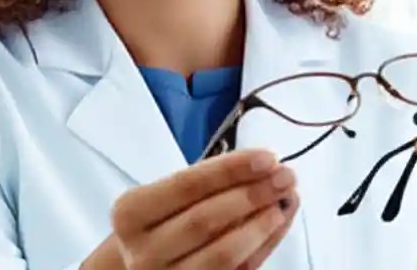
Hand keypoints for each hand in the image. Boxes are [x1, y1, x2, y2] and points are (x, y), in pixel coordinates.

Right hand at [83, 149, 299, 269]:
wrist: (145, 263)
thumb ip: (213, 181)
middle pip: (205, 220)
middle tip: (286, 176)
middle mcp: (142, 252)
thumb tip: (268, 168)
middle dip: (252, 195)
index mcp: (130, 214)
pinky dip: (263, 246)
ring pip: (222, 255)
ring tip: (284, 201)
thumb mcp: (171, 196)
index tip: (267, 157)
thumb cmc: (164, 220)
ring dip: (261, 225)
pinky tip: (278, 223)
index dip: (230, 170)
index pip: (186, 185)